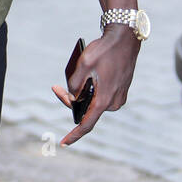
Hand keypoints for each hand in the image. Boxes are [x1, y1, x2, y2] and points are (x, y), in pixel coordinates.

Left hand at [51, 26, 139, 145]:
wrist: (125, 38)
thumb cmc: (104, 50)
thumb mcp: (84, 64)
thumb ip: (75, 84)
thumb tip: (73, 96)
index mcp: (104, 99)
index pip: (86, 124)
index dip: (74, 135)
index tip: (64, 143)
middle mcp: (113, 102)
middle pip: (86, 109)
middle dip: (71, 100)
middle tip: (56, 87)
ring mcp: (119, 97)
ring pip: (93, 102)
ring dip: (82, 94)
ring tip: (73, 78)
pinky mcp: (121, 91)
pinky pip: (101, 96)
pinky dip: (92, 90)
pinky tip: (87, 77)